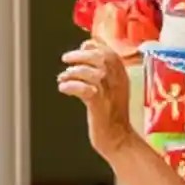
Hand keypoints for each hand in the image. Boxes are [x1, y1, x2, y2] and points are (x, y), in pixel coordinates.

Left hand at [58, 39, 136, 160]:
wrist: (118, 137)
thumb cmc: (112, 114)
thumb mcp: (113, 87)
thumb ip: (103, 71)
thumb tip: (84, 54)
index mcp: (122, 74)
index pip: (108, 51)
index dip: (92, 46)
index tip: (81, 48)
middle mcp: (117, 79)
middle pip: (98, 57)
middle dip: (79, 55)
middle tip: (66, 59)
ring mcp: (108, 91)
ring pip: (88, 72)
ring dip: (72, 72)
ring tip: (62, 77)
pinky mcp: (98, 103)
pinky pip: (81, 88)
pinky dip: (69, 86)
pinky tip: (63, 88)